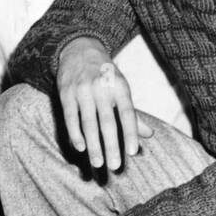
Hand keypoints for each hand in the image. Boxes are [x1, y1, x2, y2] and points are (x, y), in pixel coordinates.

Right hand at [56, 37, 152, 171]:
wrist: (79, 49)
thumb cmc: (105, 74)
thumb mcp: (122, 88)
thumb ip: (133, 113)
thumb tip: (149, 135)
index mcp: (120, 87)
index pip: (128, 114)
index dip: (131, 133)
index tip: (133, 152)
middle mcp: (102, 88)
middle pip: (107, 122)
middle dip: (111, 145)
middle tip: (114, 166)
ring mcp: (83, 91)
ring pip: (89, 123)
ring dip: (93, 145)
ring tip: (97, 163)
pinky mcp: (66, 93)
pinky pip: (70, 118)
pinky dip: (75, 134)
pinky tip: (79, 148)